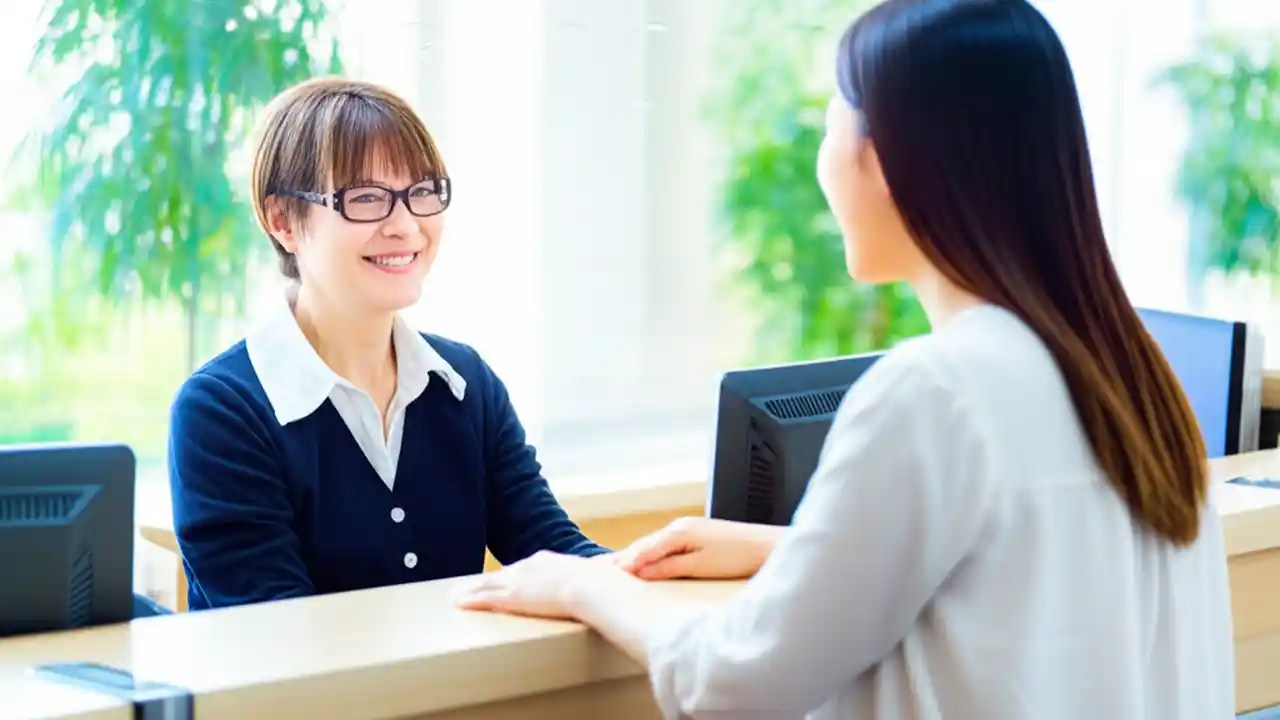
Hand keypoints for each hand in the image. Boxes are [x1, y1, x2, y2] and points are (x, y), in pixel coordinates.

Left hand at [456, 551, 637, 619]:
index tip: (507, 580)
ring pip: (488, 585)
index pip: (528, 568)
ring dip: (471, 591)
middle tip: (470, 587)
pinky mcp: (513, 597)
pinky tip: (458, 604)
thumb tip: (619, 598)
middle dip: (488, 581)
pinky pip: (485, 598)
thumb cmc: (603, 587)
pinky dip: (471, 600)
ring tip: (456, 596)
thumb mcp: (601, 583)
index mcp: (551, 561)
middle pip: (504, 574)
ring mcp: (521, 581)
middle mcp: (531, 567)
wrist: (594, 588)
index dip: (515, 575)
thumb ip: (602, 590)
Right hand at [615, 517, 783, 580]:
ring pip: (656, 544)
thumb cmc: (737, 557)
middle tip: (603, 572)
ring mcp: (689, 529)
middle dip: (627, 557)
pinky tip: (649, 562)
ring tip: (620, 568)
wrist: (767, 547)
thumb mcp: (698, 566)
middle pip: (646, 544)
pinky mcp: (698, 536)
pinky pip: (668, 545)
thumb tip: (641, 572)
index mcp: (678, 532)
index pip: (644, 549)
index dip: (627, 563)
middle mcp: (680, 526)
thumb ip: (668, 568)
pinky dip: (654, 554)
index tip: (608, 576)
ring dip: (639, 556)